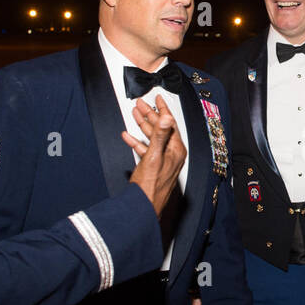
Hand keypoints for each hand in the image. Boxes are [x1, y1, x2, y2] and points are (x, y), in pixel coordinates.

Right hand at [124, 95, 185, 216]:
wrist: (143, 207)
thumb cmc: (150, 185)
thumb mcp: (154, 156)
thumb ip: (160, 135)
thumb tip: (167, 118)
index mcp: (176, 150)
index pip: (170, 123)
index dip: (163, 109)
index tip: (157, 98)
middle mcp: (172, 154)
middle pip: (161, 129)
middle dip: (150, 115)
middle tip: (140, 103)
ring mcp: (163, 161)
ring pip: (153, 138)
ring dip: (143, 126)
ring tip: (134, 114)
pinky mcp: (154, 167)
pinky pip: (146, 150)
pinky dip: (137, 142)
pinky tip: (128, 136)